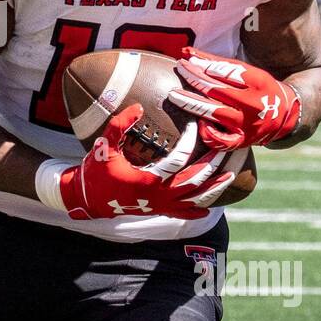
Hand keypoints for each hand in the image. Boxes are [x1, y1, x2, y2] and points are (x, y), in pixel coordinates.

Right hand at [42, 105, 237, 220]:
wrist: (89, 200)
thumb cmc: (97, 171)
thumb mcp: (103, 147)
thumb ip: (118, 125)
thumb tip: (138, 107)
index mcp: (146, 181)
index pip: (178, 160)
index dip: (189, 141)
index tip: (195, 124)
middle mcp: (158, 197)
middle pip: (195, 180)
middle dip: (212, 163)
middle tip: (226, 146)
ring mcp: (161, 206)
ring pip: (196, 200)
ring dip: (215, 187)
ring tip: (230, 173)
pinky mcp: (160, 211)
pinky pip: (186, 212)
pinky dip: (202, 207)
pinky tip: (213, 200)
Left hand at [166, 47, 300, 149]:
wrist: (286, 114)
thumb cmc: (259, 88)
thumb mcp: (247, 71)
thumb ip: (217, 62)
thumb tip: (186, 52)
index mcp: (257, 82)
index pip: (227, 72)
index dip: (205, 65)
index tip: (187, 59)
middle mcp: (253, 104)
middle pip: (217, 90)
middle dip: (194, 78)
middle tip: (180, 69)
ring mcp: (247, 124)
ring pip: (213, 112)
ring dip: (190, 103)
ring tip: (174, 95)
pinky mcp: (242, 141)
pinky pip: (220, 141)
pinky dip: (207, 133)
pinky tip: (198, 122)